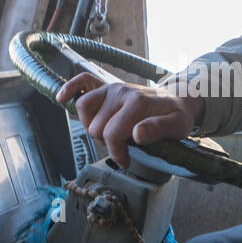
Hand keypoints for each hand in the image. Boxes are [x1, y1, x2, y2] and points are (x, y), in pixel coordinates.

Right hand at [56, 73, 204, 168]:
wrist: (179, 99)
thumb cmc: (176, 115)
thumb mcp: (177, 126)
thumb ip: (159, 129)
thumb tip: (137, 134)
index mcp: (136, 103)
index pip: (112, 134)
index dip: (117, 153)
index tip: (126, 161)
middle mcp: (121, 92)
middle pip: (95, 126)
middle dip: (107, 142)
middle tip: (123, 146)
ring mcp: (112, 88)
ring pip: (84, 109)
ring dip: (92, 126)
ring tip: (109, 133)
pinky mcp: (106, 86)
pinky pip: (82, 81)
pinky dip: (70, 88)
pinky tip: (62, 97)